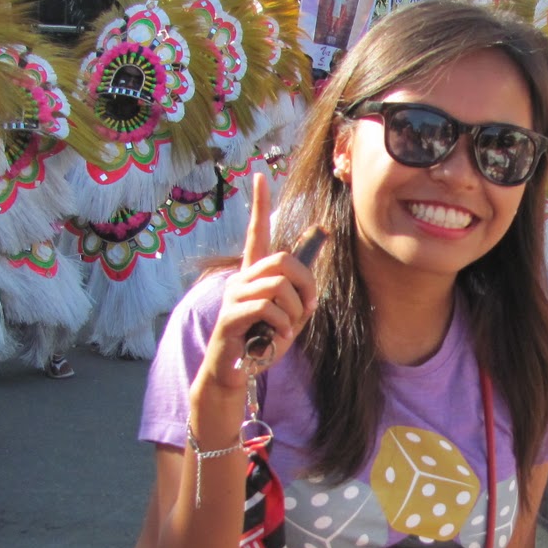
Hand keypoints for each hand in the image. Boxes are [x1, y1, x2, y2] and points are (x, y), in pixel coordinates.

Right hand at [192, 171, 318, 401]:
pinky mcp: (230, 317)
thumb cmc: (261, 340)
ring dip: (294, 311)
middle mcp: (241, 278)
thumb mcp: (289, 313)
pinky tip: (275, 338)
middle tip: (308, 307)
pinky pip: (267, 308)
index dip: (259, 205)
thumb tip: (317, 248)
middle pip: (283, 259)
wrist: (234, 372)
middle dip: (306, 283)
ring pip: (278, 285)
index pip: (256, 231)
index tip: (259, 176)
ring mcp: (233, 296)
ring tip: (287, 329)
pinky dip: (281, 325)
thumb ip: (301, 286)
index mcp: (254, 274)